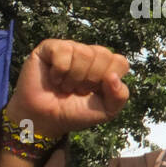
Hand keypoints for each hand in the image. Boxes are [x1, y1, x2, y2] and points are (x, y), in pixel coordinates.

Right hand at [5, 39, 129, 140]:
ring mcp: (70, 48)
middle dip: (91, 80)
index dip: (108, 80)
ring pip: (84, 53)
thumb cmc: (75, 113)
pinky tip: (54, 78)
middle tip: (78, 90)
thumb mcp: (107, 111)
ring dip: (74, 77)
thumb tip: (114, 76)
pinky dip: (60, 70)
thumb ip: (120, 96)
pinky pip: (64, 50)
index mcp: (106, 67)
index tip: (95, 92)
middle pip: (104, 54)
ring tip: (66, 86)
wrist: (45, 119)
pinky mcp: (50, 47)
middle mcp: (90, 54)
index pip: (120, 62)